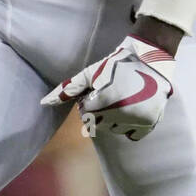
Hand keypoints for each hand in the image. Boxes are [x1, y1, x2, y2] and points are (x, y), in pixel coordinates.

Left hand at [40, 35, 175, 140]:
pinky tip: (131, 110)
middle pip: (99, 124)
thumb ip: (68, 89)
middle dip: (100, 112)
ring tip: (121, 99)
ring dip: (114, 119)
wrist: (150, 59)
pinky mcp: (150, 122)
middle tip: (109, 95)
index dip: (89, 102)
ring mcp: (138, 119)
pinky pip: (132, 135)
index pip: (86, 114)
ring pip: (115, 130)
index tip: (98, 91)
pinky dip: (129, 126)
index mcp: (106, 101)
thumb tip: (44, 103)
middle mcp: (123, 113)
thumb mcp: (90, 73)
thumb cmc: (116, 64)